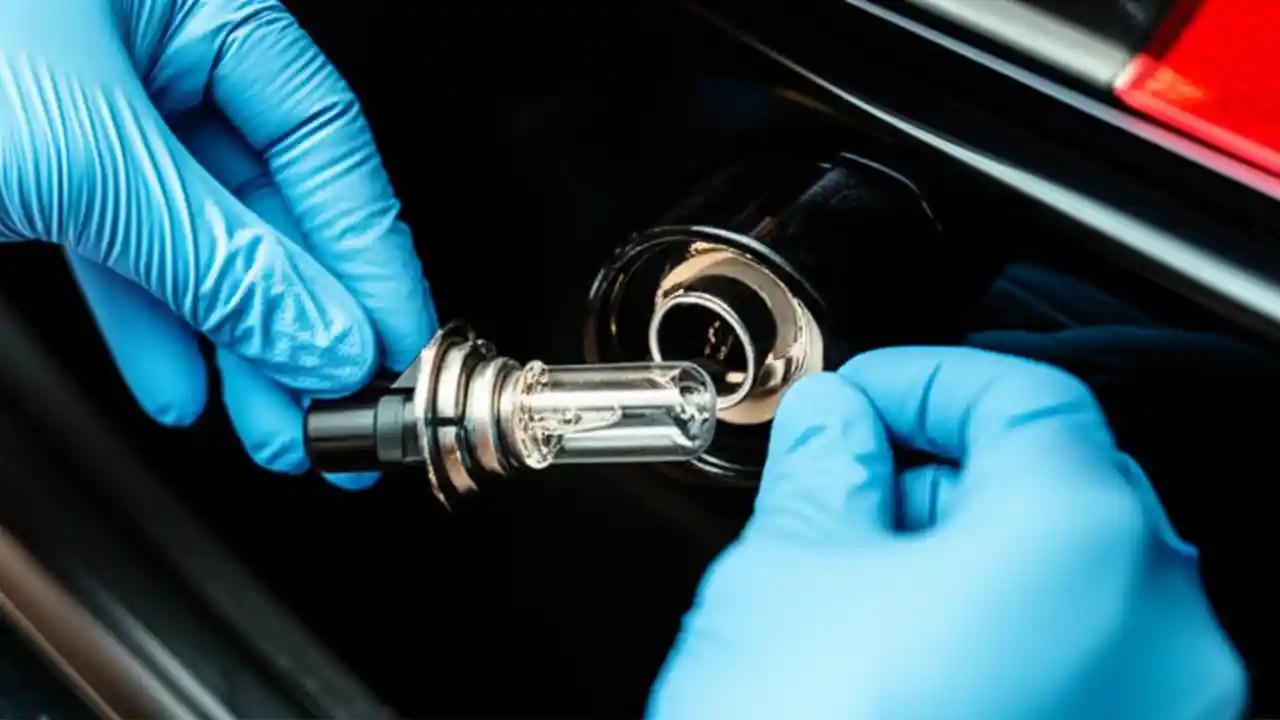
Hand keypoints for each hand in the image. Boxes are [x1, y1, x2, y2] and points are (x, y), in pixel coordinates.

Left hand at [0, 0, 434, 487]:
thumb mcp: (83, 155)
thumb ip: (217, 255)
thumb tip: (323, 331)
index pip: (322, 136)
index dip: (369, 252)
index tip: (397, 344)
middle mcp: (151, 43)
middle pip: (265, 197)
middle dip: (302, 318)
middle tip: (343, 412)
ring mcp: (90, 100)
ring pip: (192, 234)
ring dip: (234, 340)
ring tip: (272, 427)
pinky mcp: (35, 155)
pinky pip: (116, 244)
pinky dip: (148, 320)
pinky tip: (181, 383)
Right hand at [648, 347, 1246, 718]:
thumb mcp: (787, 575)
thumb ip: (825, 466)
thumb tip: (837, 424)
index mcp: (1084, 543)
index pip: (1026, 394)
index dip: (926, 378)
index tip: (860, 398)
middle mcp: (1164, 632)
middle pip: (1061, 486)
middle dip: (942, 471)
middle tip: (847, 487)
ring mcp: (1167, 717)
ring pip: (1074, 583)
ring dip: (970, 557)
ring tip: (863, 590)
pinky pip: (1086, 665)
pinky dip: (1006, 636)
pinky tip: (910, 662)